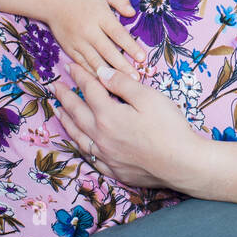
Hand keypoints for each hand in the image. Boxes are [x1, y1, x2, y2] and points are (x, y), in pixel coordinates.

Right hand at [45, 0, 145, 77]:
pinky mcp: (69, 49)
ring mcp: (78, 41)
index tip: (142, 58)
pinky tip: (101, 82)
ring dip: (108, 74)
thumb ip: (119, 0)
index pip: (118, 34)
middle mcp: (89, 31)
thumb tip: (132, 13)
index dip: (130, 47)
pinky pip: (82, 64)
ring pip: (94, 61)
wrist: (51, 0)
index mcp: (100, 16)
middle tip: (136, 78)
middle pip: (108, 52)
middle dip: (122, 66)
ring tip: (120, 85)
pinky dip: (91, 73)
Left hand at [52, 63, 205, 188]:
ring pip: (78, 136)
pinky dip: (80, 146)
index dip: (79, 76)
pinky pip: (89, 156)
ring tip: (59, 112)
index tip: (69, 66)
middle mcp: (100, 136)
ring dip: (66, 122)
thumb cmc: (169, 128)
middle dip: (65, 98)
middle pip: (77, 113)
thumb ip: (123, 84)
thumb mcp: (149, 97)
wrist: (181, 164)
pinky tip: (81, 143)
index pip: (89, 91)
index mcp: (108, 115)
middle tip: (55, 87)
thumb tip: (101, 73)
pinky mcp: (114, 170)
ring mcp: (105, 156)